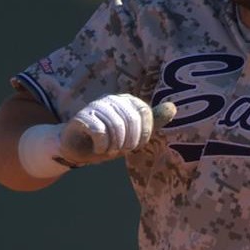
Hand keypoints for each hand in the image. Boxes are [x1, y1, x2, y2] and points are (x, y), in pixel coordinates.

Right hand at [58, 95, 176, 164]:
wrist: (76, 148)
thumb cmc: (108, 141)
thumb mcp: (134, 134)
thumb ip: (153, 121)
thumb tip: (173, 107)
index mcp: (126, 100)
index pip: (144, 112)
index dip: (143, 132)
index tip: (136, 144)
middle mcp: (111, 99)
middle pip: (131, 120)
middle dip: (128, 142)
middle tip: (120, 149)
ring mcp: (95, 106)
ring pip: (116, 127)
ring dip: (114, 146)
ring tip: (108, 150)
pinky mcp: (82, 117)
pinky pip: (99, 132)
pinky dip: (101, 146)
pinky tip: (98, 148)